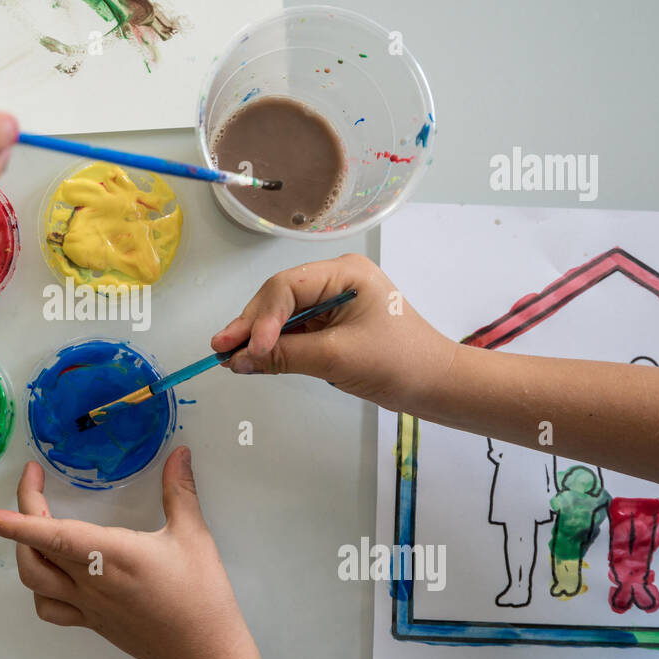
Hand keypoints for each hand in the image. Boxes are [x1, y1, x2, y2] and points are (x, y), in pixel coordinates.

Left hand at [0, 448, 290, 658]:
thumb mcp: (193, 535)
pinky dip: (39, 588)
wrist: (202, 653)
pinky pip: (50, 608)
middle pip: (34, 553)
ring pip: (35, 582)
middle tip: (35, 485)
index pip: (52, 536)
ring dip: (25, 552)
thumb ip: (179, 490)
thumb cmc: (200, 596)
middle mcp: (91, 582)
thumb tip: (179, 453)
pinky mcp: (92, 622)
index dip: (18, 522)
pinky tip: (50, 573)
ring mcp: (88, 606)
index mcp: (111, 556)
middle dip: (21, 518)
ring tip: (34, 524)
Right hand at [210, 252, 456, 411]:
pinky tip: (252, 358)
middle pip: (279, 297)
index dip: (262, 318)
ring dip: (258, 337)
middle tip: (221, 349)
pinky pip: (294, 330)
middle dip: (251, 325)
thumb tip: (239, 360)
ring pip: (282, 315)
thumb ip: (284, 356)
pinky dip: (274, 346)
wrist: (437, 385)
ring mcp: (333, 301)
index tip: (249, 349)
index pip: (286, 287)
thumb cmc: (400, 363)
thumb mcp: (337, 358)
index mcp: (344, 273)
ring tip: (229, 356)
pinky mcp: (331, 324)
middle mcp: (336, 280)